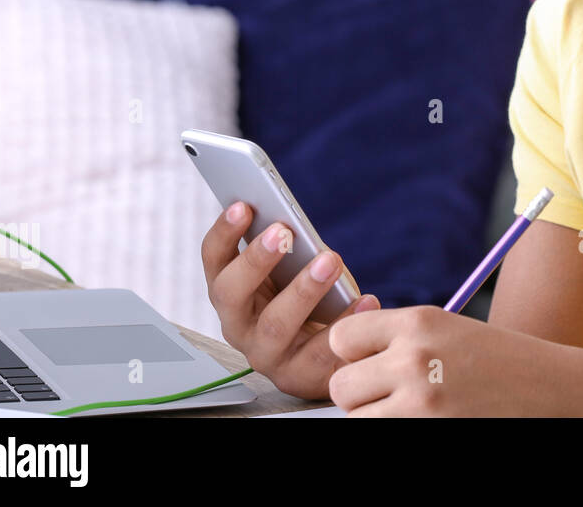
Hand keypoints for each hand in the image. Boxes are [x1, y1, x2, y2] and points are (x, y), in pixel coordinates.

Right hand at [201, 200, 378, 399]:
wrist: (332, 355)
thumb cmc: (311, 302)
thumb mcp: (295, 272)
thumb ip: (288, 250)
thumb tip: (289, 219)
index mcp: (231, 292)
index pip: (214, 261)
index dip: (224, 233)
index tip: (243, 204)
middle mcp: (238, 326)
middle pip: (231, 293)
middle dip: (255, 260)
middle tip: (283, 231)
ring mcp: (265, 355)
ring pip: (275, 324)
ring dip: (302, 289)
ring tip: (330, 260)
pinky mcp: (298, 378)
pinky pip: (320, 351)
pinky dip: (346, 321)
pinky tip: (367, 299)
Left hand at [327, 305, 566, 415]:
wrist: (543, 384)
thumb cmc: (493, 355)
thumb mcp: (444, 326)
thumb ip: (396, 335)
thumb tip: (344, 354)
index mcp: (417, 321)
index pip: (341, 338)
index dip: (351, 352)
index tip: (369, 358)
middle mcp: (413, 357)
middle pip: (340, 385)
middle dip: (357, 391)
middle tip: (385, 390)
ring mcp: (421, 398)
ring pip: (355, 417)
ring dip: (372, 414)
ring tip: (403, 405)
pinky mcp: (427, 428)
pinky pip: (382, 431)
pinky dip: (392, 426)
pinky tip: (418, 416)